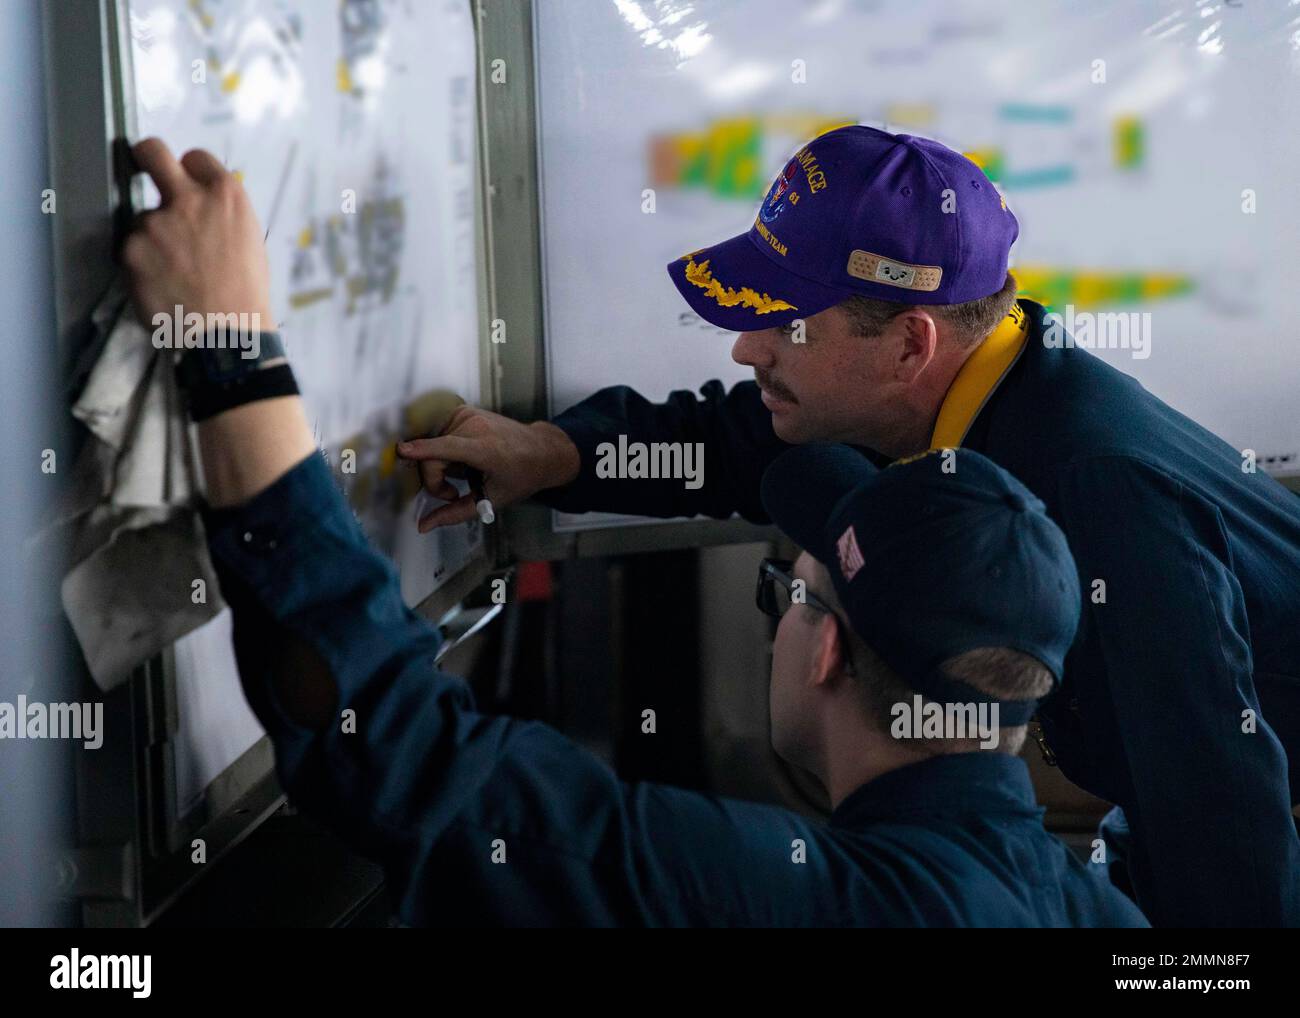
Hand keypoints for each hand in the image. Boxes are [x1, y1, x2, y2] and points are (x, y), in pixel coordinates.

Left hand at [122, 138, 274, 330]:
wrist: (227, 336)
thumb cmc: (246, 295)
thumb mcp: (250, 242)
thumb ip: (222, 214)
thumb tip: (203, 206)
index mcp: (226, 196)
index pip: (196, 158)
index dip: (190, 172)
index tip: (187, 183)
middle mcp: (188, 200)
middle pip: (152, 151)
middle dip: (146, 156)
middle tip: (145, 168)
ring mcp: (155, 223)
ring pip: (143, 219)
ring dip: (153, 239)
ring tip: (174, 273)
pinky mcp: (131, 250)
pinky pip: (132, 250)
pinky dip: (142, 266)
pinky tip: (162, 286)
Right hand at [396, 405, 579, 530]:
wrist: (541, 450)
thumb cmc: (520, 476)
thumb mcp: (491, 500)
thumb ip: (455, 513)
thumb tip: (424, 525)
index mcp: (486, 449)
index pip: (448, 447)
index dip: (424, 450)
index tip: (401, 451)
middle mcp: (476, 426)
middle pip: (434, 455)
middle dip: (435, 479)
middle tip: (452, 493)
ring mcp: (468, 415)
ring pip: (432, 445)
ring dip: (439, 464)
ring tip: (463, 472)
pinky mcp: (462, 410)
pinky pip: (438, 435)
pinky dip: (442, 450)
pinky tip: (461, 457)